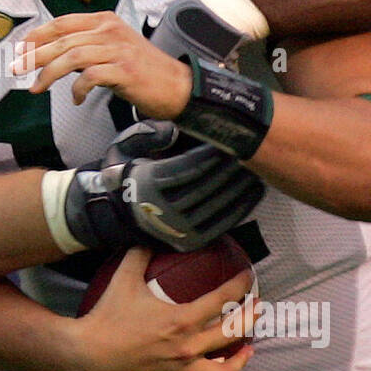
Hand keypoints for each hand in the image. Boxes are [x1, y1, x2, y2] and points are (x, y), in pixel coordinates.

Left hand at [15, 11, 191, 117]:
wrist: (176, 86)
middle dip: (34, 55)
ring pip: (72, 56)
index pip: (62, 22)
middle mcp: (110, 30)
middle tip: (16, 69)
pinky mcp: (124, 70)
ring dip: (49, 73)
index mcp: (105, 21)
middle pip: (62, 39)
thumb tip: (51, 56)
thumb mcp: (111, 50)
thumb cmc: (141, 71)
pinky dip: (77, 88)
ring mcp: (118, 49)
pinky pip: (90, 77)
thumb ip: (84, 48)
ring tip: (36, 88)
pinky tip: (75, 99)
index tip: (20, 49)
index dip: (37, 35)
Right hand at [58, 121, 265, 252]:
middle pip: (207, 186)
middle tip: (252, 148)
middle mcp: (164, 209)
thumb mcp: (125, 147)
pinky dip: (242, 208)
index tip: (230, 136)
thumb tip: (173, 130)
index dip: (212, 153)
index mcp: (149, 184)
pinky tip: (254, 191)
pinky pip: (222, 224)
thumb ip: (147, 134)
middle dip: (232, 167)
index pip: (189, 167)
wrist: (112, 214)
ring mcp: (178, 228)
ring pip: (218, 204)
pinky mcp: (190, 240)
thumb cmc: (123, 174)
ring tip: (258, 166)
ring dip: (241, 186)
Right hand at [70, 247, 255, 370]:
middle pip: (233, 333)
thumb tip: (151, 235)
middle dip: (251, 317)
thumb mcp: (124, 278)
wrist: (88, 353)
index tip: (248, 277)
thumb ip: (140, 253)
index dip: (241, 285)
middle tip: (257, 307)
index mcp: (181, 320)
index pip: (223, 300)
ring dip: (240, 359)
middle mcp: (187, 348)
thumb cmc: (108, 315)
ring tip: (247, 349)